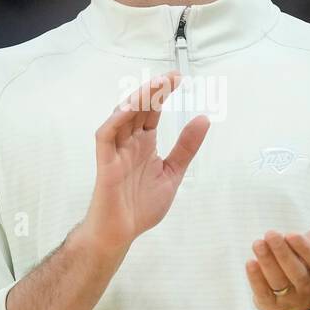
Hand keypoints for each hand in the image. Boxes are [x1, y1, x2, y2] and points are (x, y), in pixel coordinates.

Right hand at [81, 71, 209, 251]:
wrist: (120, 233)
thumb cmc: (140, 205)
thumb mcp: (173, 173)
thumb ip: (186, 147)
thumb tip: (204, 118)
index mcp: (144, 143)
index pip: (152, 111)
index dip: (162, 93)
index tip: (179, 78)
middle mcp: (129, 142)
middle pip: (138, 109)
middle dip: (153, 91)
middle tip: (171, 77)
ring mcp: (116, 151)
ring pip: (122, 117)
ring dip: (137, 99)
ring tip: (154, 86)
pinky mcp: (105, 164)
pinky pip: (105, 136)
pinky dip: (115, 121)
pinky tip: (129, 109)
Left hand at [245, 181, 309, 309]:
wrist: (309, 300)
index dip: (304, 249)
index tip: (291, 234)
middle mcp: (308, 284)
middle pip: (295, 271)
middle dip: (281, 253)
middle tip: (270, 234)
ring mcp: (290, 296)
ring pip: (278, 281)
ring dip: (267, 263)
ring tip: (258, 243)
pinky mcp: (272, 304)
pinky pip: (264, 295)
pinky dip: (256, 281)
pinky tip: (250, 263)